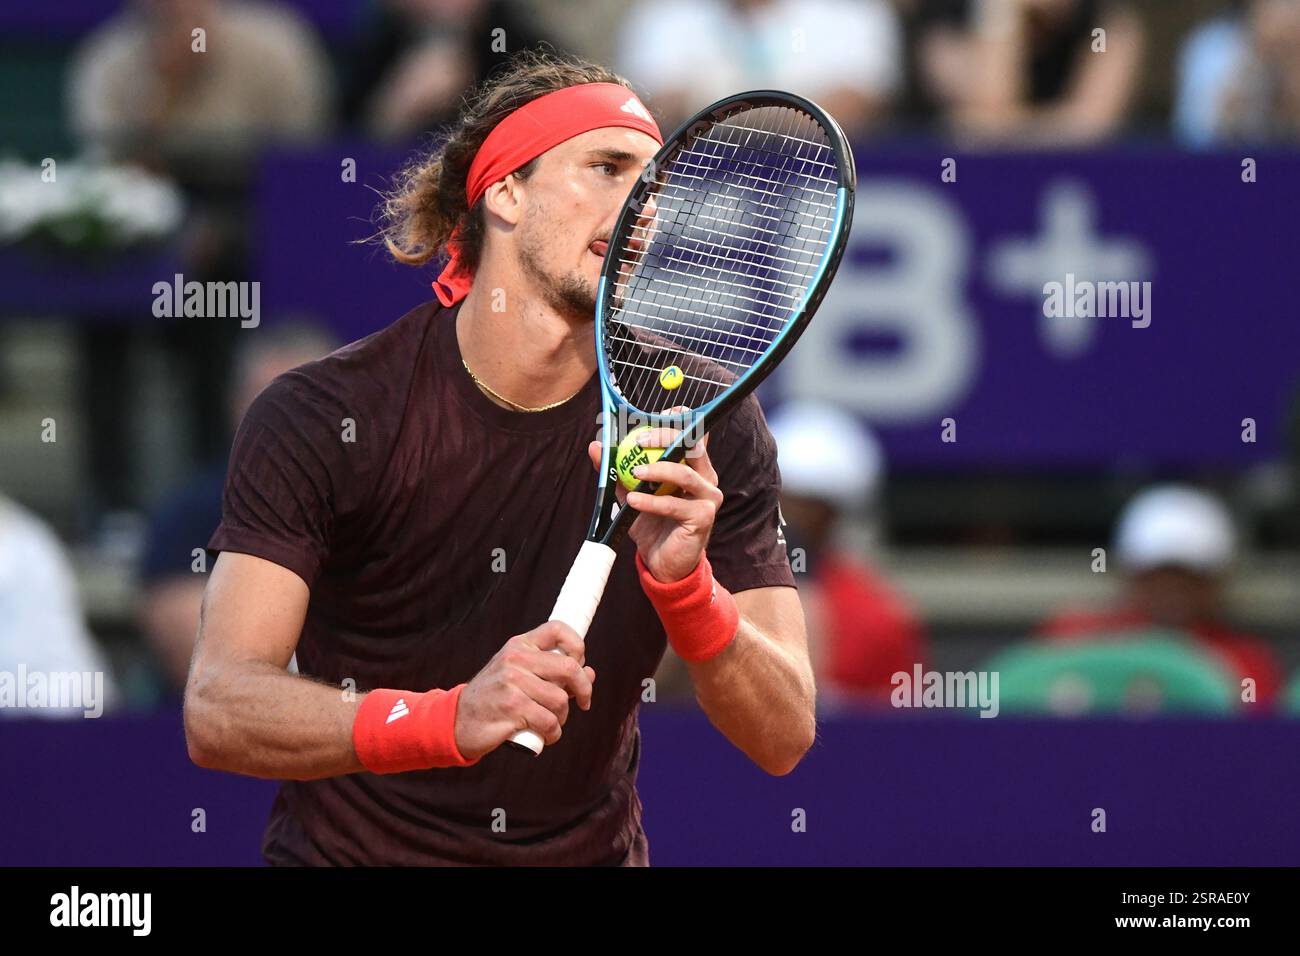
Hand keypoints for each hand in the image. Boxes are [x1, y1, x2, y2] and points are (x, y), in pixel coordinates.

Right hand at [454, 621, 594, 759]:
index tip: (581, 666)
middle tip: (582, 702)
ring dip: (562, 717)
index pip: (558, 630)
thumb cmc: (494, 698)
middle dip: (583, 689)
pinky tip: (545, 735)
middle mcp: (515, 659)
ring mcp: (512, 683)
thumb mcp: (519, 675)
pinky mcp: (511, 708)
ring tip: (551, 722)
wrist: (457, 720)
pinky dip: (552, 733)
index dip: (578, 646)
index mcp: (519, 645)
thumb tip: (590, 673)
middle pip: (569, 667)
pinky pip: (549, 721)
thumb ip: (552, 672)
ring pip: (560, 699)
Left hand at [585, 420, 723, 583]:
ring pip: (684, 474)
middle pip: (693, 445)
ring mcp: (708, 496)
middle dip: (665, 437)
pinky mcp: (704, 517)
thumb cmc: (649, 522)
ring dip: (657, 469)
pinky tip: (633, 500)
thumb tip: (596, 445)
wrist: (661, 561)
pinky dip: (651, 501)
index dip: (678, 419)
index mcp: (692, 465)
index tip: (657, 413)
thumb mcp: (629, 492)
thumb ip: (616, 469)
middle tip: (638, 440)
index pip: (693, 433)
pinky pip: (674, 504)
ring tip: (634, 472)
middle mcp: (705, 476)